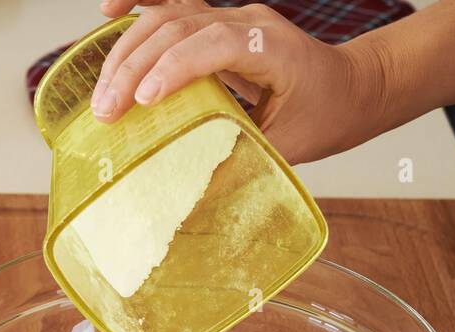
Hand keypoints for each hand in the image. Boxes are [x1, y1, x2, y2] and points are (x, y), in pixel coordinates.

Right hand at [91, 1, 383, 163]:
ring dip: (128, 52)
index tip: (144, 101)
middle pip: (180, 27)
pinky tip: (108, 12)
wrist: (351, 87)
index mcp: (273, 48)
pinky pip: (173, 4)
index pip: (216, 43)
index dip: (175, 68)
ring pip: (168, 16)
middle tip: (106, 112)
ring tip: (103, 96)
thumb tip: (194, 191)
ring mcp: (232, 16)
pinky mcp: (219, 22)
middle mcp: (250, 22)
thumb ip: (242, 158)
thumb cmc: (325, 116)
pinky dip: (139, 6)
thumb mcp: (287, 147)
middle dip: (135, 67)